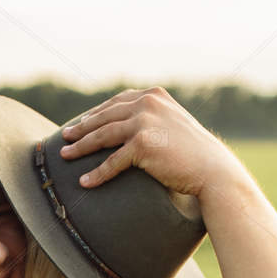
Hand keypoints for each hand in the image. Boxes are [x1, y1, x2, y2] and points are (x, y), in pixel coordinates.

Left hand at [58, 86, 240, 199]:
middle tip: (64, 136)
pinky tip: (85, 182)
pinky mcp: (143, 145)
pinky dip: (97, 174)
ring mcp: (144, 122)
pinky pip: (113, 162)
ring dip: (81, 147)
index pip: (116, 102)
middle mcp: (147, 103)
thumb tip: (131, 126)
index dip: (95, 113)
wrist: (212, 169)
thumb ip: (153, 117)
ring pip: (103, 136)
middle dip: (81, 127)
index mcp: (153, 95)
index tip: (81, 122)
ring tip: (65, 155)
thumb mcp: (173, 123)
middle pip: (104, 117)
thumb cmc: (194, 153)